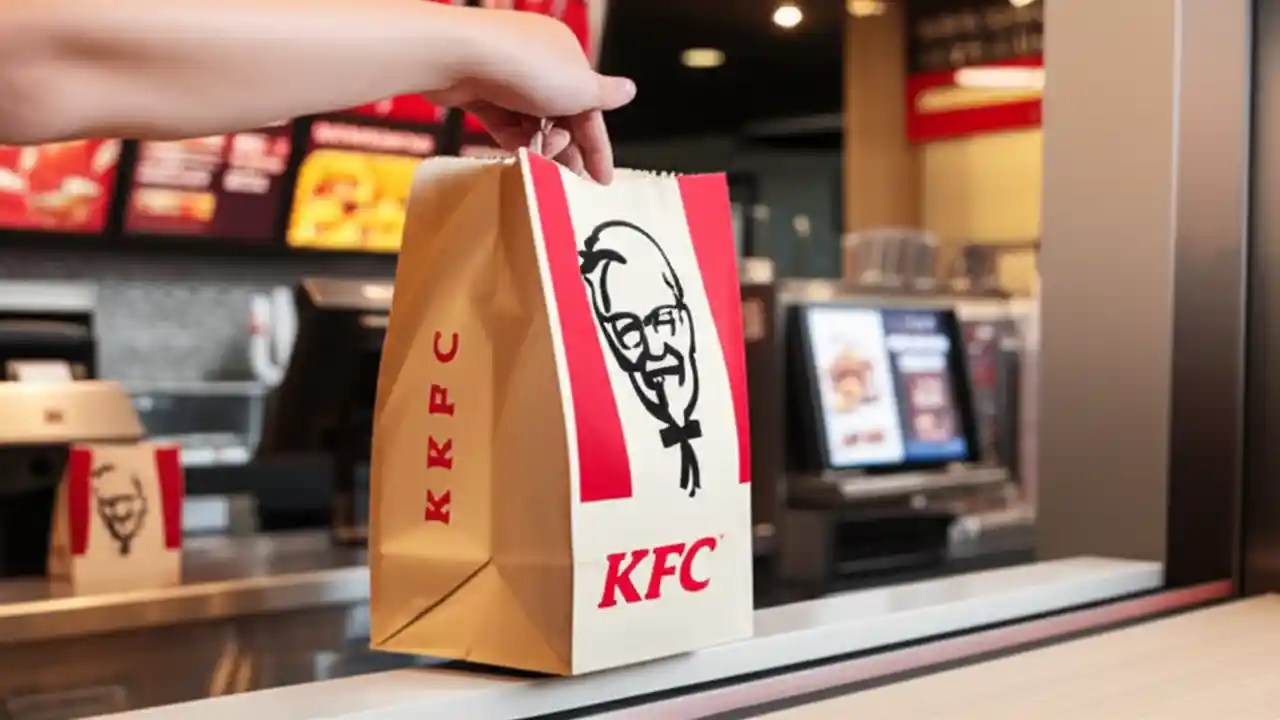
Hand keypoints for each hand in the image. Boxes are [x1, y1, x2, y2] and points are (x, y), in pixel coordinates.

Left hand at [427, 9, 634, 182]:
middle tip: (572, 180)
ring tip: (542, 164)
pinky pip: (505, 122)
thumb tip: (629, 91)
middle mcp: (539, 63)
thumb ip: (604, 96)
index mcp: (567, 56)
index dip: (598, 144)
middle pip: (561, 115)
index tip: (602, 179)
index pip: (591, 104)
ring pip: (532, 122)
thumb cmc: (526, 68)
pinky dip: (513, 138)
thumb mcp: (578, 86)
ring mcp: (508, 77)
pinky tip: (518, 153)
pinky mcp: (481, 91)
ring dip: (540, 146)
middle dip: (567, 148)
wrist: (460, 56)